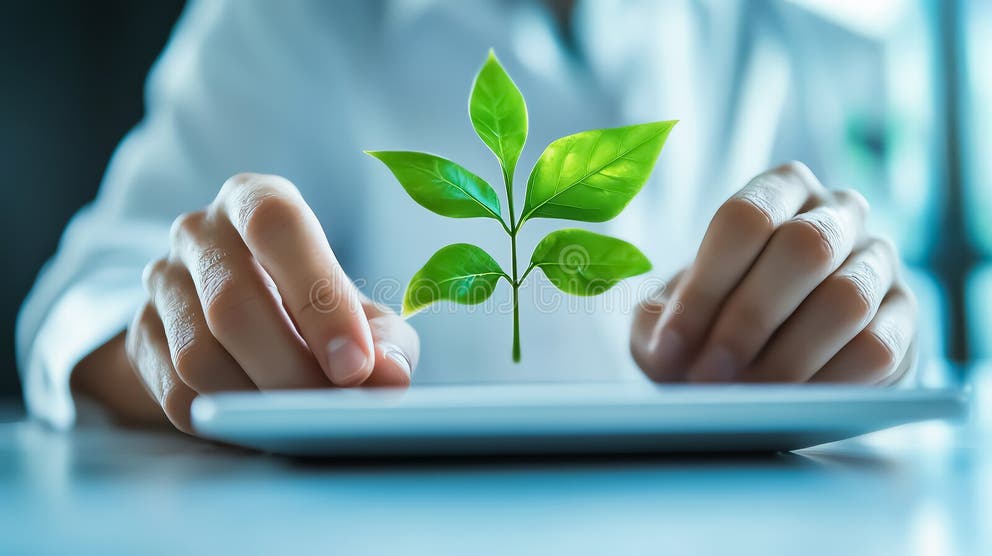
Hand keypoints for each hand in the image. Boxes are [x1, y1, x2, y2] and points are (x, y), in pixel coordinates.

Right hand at [126, 173, 418, 432]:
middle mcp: (199, 231)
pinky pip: (177, 393)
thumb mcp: (360, 313)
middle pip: (232, 302)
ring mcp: (161, 282)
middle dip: (291, 368)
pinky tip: (262, 422)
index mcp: (256, 200)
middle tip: (333, 409)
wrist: (244, 328)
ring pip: (198, 354)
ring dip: (257, 399)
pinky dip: (227, 418)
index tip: (355, 365)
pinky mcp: (139, 337)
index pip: (276, 226)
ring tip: (303, 418)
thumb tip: (390, 377)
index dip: (319, 298)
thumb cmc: (317, 311)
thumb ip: (386, 340)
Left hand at [631, 162, 916, 383]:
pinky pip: (878, 348)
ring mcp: (879, 263)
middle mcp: (838, 213)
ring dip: (788, 357)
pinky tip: (789, 405)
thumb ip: (662, 322)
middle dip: (748, 319)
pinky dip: (828, 383)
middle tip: (707, 375)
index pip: (746, 217)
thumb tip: (668, 344)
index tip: (671, 343)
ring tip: (743, 396)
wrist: (767, 357)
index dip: (705, 285)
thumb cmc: (709, 326)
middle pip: (804, 247)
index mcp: (779, 190)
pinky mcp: (904, 319)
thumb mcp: (674, 317)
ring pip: (846, 299)